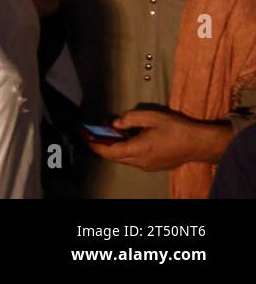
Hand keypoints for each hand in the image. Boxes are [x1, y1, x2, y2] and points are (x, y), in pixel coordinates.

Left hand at [87, 109, 232, 171]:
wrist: (199, 144)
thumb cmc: (176, 129)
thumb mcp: (151, 117)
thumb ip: (130, 118)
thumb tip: (114, 123)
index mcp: (138, 149)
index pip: (110, 152)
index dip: (95, 146)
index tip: (85, 139)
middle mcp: (141, 162)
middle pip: (115, 157)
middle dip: (102, 148)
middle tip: (92, 136)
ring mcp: (149, 166)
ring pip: (125, 160)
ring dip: (114, 150)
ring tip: (106, 137)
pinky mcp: (155, 166)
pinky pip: (134, 161)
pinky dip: (125, 152)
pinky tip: (125, 141)